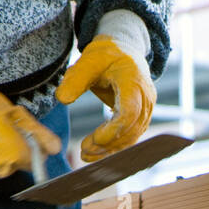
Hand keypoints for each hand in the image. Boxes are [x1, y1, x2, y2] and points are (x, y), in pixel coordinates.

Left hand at [56, 10, 155, 161]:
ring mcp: (147, 110)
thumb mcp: (88, 60)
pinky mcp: (141, 118)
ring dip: (111, 150)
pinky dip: (115, 147)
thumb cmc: (106, 56)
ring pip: (133, 137)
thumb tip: (62, 99)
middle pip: (131, 128)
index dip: (113, 129)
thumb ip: (75, 79)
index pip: (129, 111)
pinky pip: (131, 137)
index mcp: (134, 81)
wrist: (125, 53)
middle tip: (84, 152)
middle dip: (109, 144)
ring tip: (87, 155)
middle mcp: (146, 98)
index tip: (94, 140)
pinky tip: (97, 154)